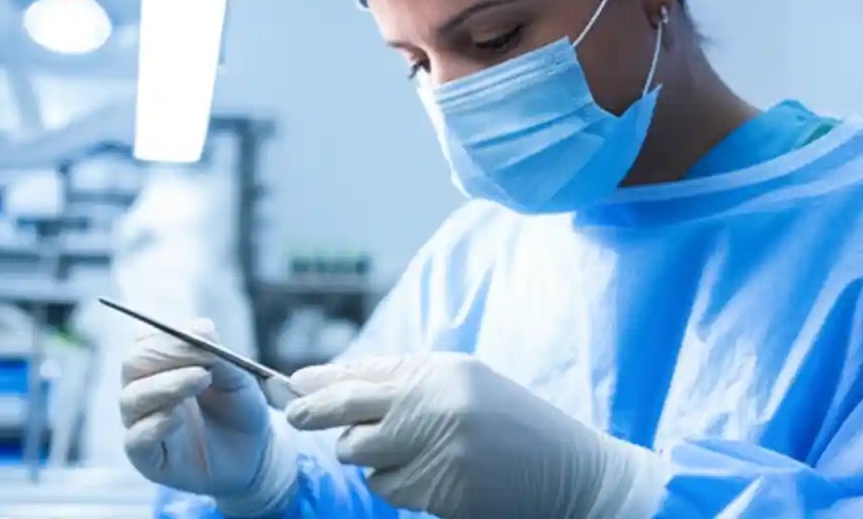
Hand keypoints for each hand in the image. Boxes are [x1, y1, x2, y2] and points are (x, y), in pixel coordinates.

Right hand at [120, 319, 295, 515]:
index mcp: (162, 365)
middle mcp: (145, 390)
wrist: (254, 453)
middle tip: (203, 359)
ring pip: (132, 398)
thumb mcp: (239, 377)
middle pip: (133, 364)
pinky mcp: (147, 458)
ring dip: (167, 385)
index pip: (146, 339)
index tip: (203, 332)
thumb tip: (202, 329)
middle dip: (166, 354)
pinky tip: (180, 416)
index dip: (168, 333)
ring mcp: (142, 424)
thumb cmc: (241, 409)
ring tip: (202, 379)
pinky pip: (136, 439)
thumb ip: (218, 355)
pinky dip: (156, 423)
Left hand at [285, 354, 668, 518]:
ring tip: (409, 452)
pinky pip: (389, 489)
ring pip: (362, 456)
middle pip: (349, 411)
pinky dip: (398, 486)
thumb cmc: (511, 424)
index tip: (290, 387)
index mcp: (441, 372)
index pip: (363, 373)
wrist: (571, 473)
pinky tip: (431, 477)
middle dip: (317, 414)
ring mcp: (438, 449)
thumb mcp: (462, 383)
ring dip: (370, 458)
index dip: (321, 382)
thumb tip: (331, 381)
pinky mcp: (441, 490)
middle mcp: (436, 405)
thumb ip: (402, 379)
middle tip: (295, 415)